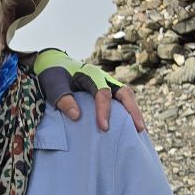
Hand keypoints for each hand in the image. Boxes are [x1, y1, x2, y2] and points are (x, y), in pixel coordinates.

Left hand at [31, 51, 146, 133]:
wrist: (53, 63)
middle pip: (124, 93)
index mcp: (91, 75)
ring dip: (134, 112)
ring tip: (141, 131)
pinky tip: (131, 127)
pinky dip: (127, 113)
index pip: (103, 93)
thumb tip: (77, 116)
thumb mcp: (53, 85)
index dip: (104, 111)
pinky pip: (121, 101)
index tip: (104, 128)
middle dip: (132, 110)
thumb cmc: (53, 75)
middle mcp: (103, 78)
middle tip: (139, 129)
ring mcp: (107, 84)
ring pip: (126, 97)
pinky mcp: (107, 91)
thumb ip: (63, 99)